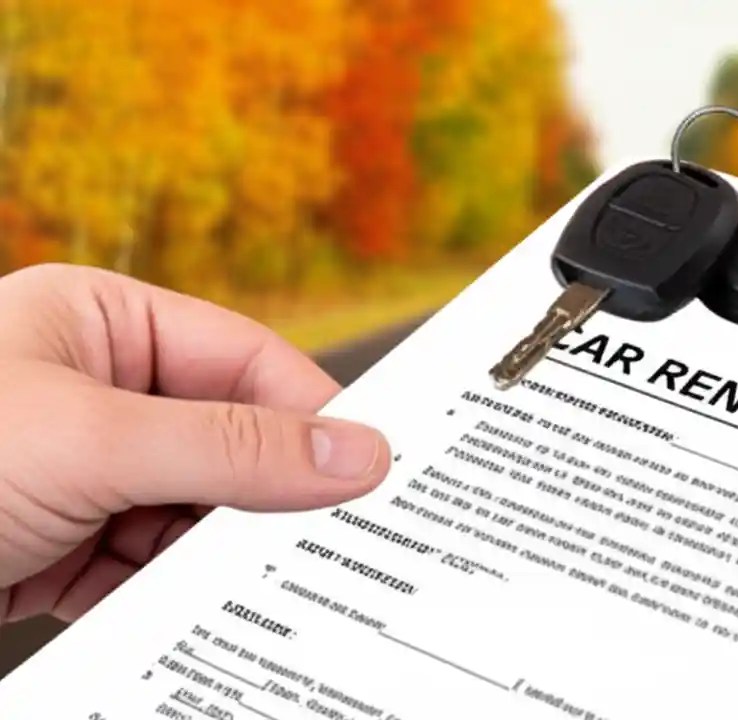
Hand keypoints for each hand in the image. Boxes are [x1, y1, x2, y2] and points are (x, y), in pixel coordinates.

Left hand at [0, 264, 389, 623]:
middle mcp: (94, 393)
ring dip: (217, 553)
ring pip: (193, 511)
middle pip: (229, 440)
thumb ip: (230, 447)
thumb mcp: (90, 442)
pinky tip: (187, 610)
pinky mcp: (61, 545)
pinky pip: (147, 569)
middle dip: (265, 493)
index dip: (311, 411)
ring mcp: (79, 473)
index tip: (369, 463)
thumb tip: (349, 452)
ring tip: (252, 580)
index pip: (243, 359)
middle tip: (328, 531)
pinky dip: (169, 595)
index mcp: (99, 324)